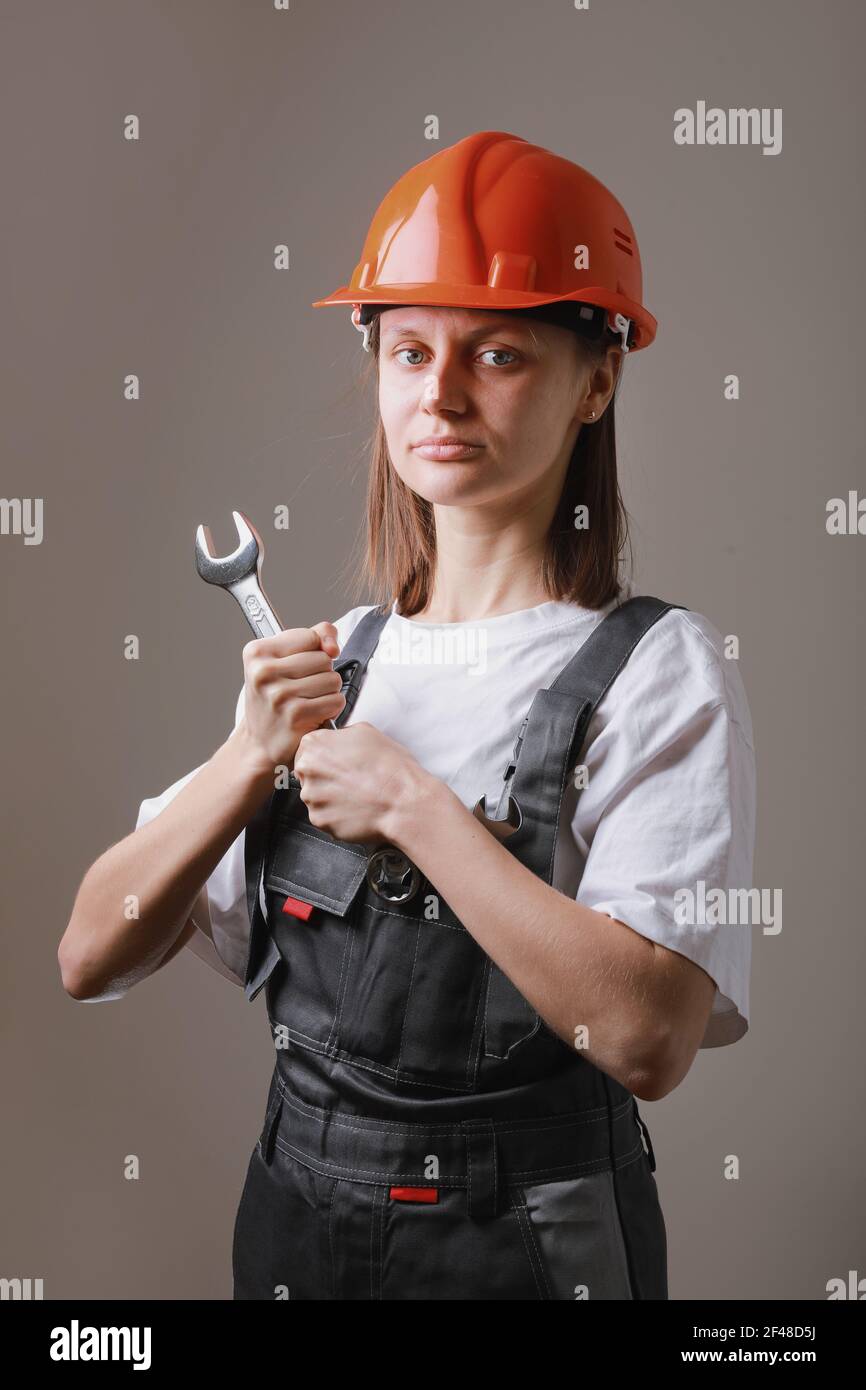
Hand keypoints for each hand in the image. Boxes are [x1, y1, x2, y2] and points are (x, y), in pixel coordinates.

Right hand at [238, 620, 345, 778]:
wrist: (259, 742)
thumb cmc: (273, 698)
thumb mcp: (283, 659)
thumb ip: (314, 637)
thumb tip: (332, 645)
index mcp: (257, 652)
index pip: (311, 636)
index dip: (315, 651)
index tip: (301, 665)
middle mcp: (264, 672)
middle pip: (324, 659)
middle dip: (322, 673)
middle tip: (301, 688)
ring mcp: (278, 694)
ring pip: (333, 679)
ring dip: (328, 692)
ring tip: (307, 701)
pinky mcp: (295, 715)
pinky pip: (335, 701)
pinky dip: (331, 708)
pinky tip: (313, 714)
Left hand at [293, 721, 428, 844]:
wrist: (403, 801)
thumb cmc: (390, 767)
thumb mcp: (366, 732)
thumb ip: (342, 735)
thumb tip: (338, 740)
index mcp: (314, 745)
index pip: (308, 750)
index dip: (326, 757)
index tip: (338, 763)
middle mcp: (306, 770)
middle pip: (309, 774)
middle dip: (326, 778)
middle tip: (351, 781)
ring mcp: (311, 798)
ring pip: (316, 797)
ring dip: (331, 798)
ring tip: (357, 796)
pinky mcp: (319, 820)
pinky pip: (325, 817)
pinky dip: (338, 815)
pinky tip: (357, 809)